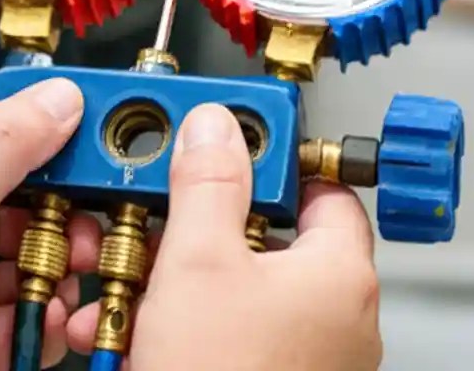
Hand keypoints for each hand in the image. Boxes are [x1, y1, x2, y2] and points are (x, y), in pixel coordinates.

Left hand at [0, 78, 99, 369]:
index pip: (32, 155)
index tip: (120, 182)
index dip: (79, 169)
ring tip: (67, 307)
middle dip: (79, 242)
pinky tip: (46, 334)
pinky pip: (24, 329)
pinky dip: (41, 333)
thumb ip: (5, 146)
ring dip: (63, 294)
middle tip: (92, 258)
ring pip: (41, 282)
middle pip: (47, 225)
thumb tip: (61, 96)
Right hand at [67, 105, 382, 369]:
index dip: (268, 160)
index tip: (225, 145)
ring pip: (239, 291)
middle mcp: (339, 317)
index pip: (321, 185)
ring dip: (179, 280)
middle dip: (198, 230)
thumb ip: (208, 182)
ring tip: (134, 286)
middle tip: (160, 221)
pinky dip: (186, 324)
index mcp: (340, 273)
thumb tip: (215, 127)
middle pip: (267, 239)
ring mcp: (309, 358)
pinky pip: (230, 334)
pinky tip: (140, 332)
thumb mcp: (197, 262)